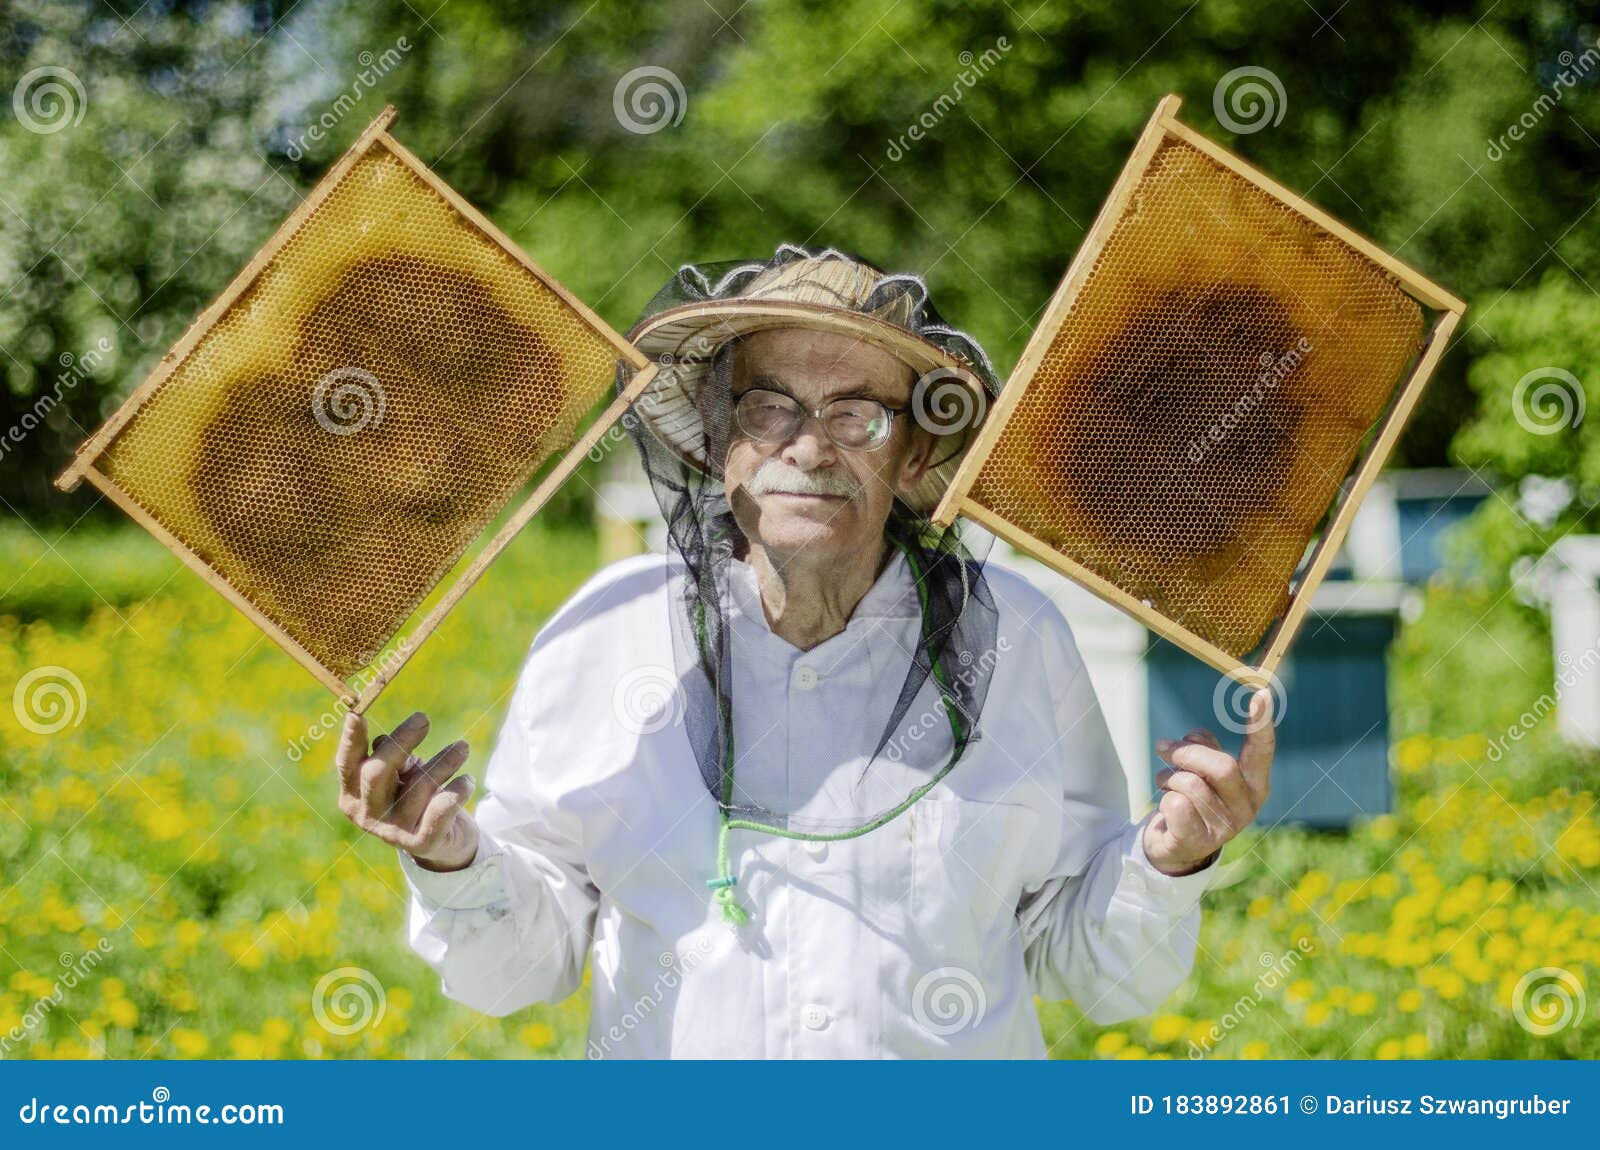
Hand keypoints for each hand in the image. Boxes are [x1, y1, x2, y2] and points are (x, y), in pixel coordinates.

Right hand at [335, 710, 478, 871]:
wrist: (442, 841)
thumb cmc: (414, 794)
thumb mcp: (398, 773)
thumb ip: (390, 757)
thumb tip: (386, 742)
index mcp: (353, 793)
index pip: (346, 763)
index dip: (350, 739)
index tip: (357, 713)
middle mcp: (366, 814)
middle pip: (376, 772)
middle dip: (400, 742)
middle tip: (423, 718)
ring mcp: (392, 832)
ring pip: (417, 787)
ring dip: (443, 762)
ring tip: (462, 747)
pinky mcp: (421, 843)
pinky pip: (439, 812)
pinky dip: (456, 792)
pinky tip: (467, 780)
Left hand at [1141, 688, 1274, 875]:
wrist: (1177, 846)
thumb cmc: (1194, 798)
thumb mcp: (1205, 769)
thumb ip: (1207, 748)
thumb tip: (1194, 738)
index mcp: (1255, 785)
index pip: (1261, 751)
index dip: (1261, 723)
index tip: (1261, 693)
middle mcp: (1247, 807)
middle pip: (1220, 767)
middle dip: (1186, 753)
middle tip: (1163, 746)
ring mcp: (1224, 828)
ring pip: (1190, 784)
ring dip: (1168, 776)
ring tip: (1165, 781)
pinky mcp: (1197, 841)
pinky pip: (1175, 805)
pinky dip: (1163, 797)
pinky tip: (1165, 804)